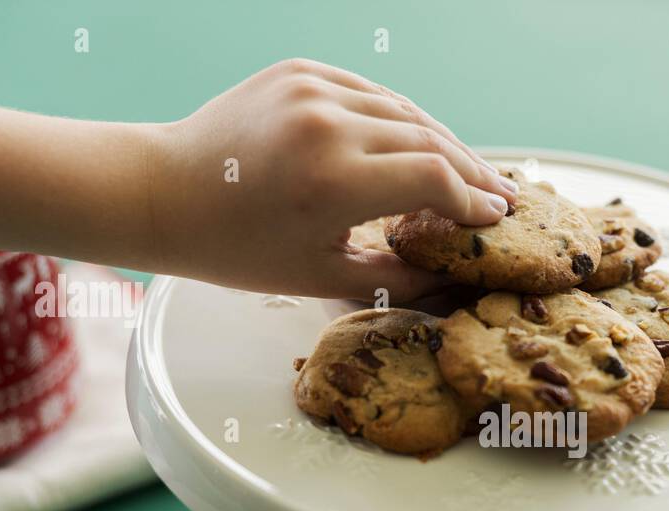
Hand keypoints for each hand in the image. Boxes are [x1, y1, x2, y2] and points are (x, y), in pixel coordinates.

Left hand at [149, 59, 517, 300]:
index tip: (496, 219)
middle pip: (428, 139)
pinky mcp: (299, 71)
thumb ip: (397, 278)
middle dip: (472, 170)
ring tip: (474, 170)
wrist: (164, 191)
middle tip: (504, 195)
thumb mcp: (320, 276)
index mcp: (331, 181)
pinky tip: (424, 140)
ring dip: (445, 141)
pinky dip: (401, 118)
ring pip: (404, 111)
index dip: (472, 200)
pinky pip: (370, 93)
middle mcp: (325, 125)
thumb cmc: (237, 247)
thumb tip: (453, 281)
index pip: (432, 178)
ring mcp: (311, 90)